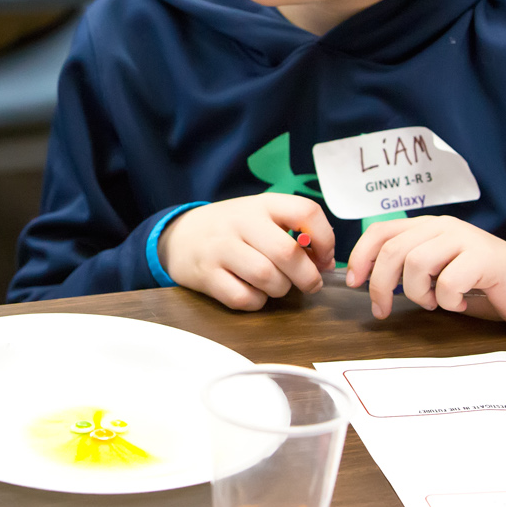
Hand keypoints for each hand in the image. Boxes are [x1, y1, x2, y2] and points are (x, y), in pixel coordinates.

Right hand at [159, 194, 333, 309]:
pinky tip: (253, 292)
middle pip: (287, 252)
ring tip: (276, 286)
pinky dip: (256, 302)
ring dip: (281, 290)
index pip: (306, 211)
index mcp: (262, 204)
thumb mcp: (261, 217)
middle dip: (308, 276)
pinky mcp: (207, 275)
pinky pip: (244, 298)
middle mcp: (241, 222)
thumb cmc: (233, 230)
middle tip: (310, 284)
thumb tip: (325, 263)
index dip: (325, 239)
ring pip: (267, 278)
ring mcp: (221, 248)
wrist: (180, 236)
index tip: (323, 257)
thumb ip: (293, 232)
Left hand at [345, 216, 505, 322]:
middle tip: (383, 310)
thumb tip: (368, 280)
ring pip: (415, 263)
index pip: (380, 231)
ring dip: (418, 293)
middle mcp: (444, 227)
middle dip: (379, 285)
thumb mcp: (440, 271)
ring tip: (434, 303)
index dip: (360, 256)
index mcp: (428, 227)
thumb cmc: (486, 284)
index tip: (353, 283)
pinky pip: (448, 281)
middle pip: (392, 251)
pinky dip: (448, 300)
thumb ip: (410, 267)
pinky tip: (460, 303)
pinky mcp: (485, 258)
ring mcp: (466, 239)